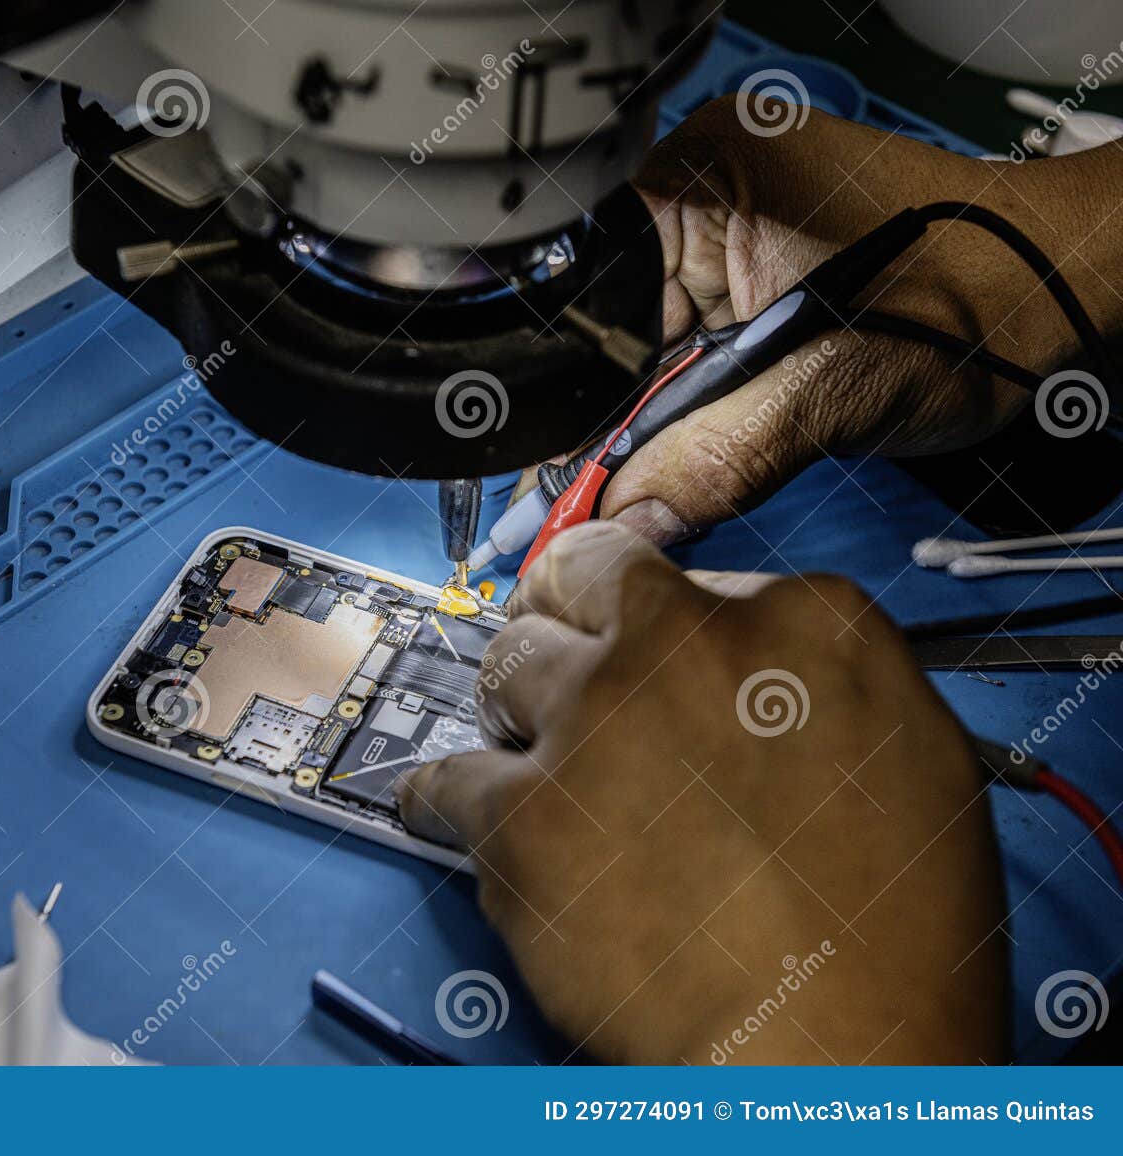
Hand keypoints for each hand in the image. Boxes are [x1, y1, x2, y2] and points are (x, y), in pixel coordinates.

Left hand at [397, 522, 1006, 1063]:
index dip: (648, 619)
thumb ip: (809, 679)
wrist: (837, 1056)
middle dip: (560, 615)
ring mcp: (595, 722)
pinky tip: (450, 815)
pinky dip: (440, 800)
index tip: (632, 646)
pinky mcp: (521, 814)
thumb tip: (739, 662)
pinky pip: (440, 780)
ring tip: (531, 758)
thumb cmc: (891, 936)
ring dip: (511, 710)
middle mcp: (688, 644)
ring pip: (503, 666)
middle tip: (553, 658)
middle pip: (576, 581)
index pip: (679, 575)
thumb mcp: (912, 758)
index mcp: (801, 622)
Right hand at [602, 98, 1122, 543]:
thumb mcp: (845, 383)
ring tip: (652, 484)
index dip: (566, 394)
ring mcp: (713, 241)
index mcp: (697, 174)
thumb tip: (624, 520)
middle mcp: (692, 197)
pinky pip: (675, 364)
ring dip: (645, 428)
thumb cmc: (988, 296)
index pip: (581, 292)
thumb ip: (725, 454)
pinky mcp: (736, 285)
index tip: (560, 479)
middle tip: (585, 512)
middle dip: (605, 423)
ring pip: (632, 358)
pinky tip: (690, 456)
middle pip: (597, 331)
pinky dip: (681, 419)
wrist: (1068, 290)